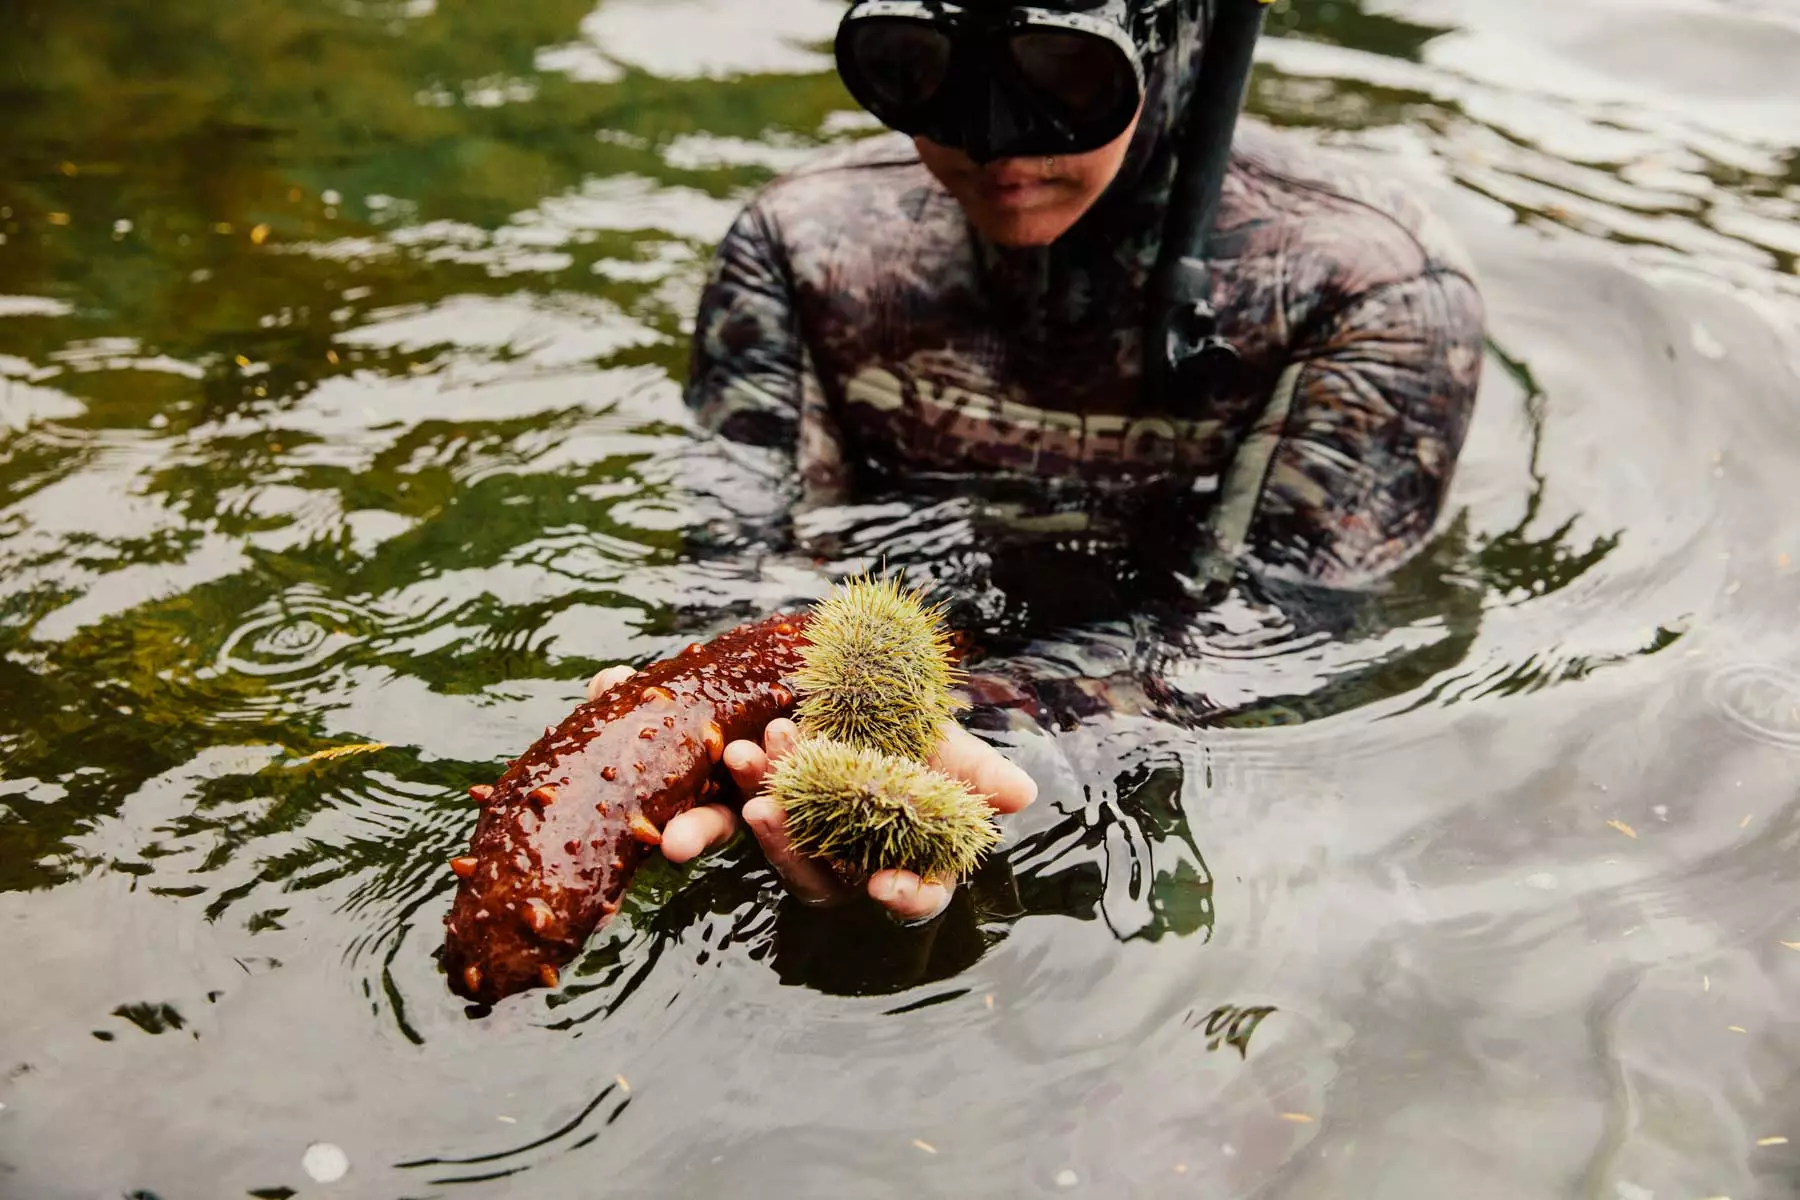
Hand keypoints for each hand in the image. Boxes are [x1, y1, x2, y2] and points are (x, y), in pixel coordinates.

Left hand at [585, 664, 1038, 921]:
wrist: (837, 672)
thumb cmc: (900, 715)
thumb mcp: (934, 733)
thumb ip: (970, 767)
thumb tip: (1023, 796)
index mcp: (901, 843)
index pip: (915, 891)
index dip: (907, 896)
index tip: (883, 886)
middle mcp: (846, 852)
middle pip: (829, 870)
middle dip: (800, 837)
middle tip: (776, 792)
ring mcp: (792, 835)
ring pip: (776, 846)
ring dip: (755, 819)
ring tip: (741, 760)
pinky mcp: (743, 811)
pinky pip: (720, 822)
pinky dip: (702, 814)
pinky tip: (681, 807)